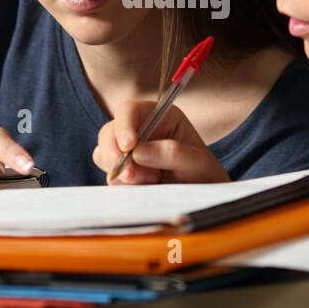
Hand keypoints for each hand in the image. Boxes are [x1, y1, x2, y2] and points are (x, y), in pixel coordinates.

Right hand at [93, 101, 230, 184]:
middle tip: (132, 175)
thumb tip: (139, 152)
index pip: (129, 110)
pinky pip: (110, 175)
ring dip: (121, 171)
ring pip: (104, 154)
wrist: (203, 197)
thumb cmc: (204, 175)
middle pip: (108, 131)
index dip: (124, 125)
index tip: (128, 146)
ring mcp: (129, 152)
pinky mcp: (124, 172)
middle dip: (115, 153)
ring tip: (152, 180)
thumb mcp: (197, 163)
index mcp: (159, 117)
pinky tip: (147, 187)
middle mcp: (140, 131)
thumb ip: (172, 153)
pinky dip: (122, 184)